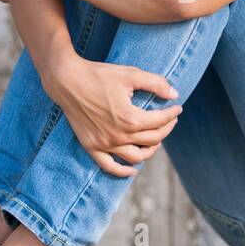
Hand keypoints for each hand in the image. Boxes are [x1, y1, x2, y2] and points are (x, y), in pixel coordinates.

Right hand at [44, 55, 182, 178]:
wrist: (67, 80)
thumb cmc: (99, 75)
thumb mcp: (131, 74)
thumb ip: (156, 83)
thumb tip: (175, 95)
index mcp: (131, 119)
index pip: (160, 122)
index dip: (172, 114)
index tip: (177, 107)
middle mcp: (119, 136)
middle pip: (152, 140)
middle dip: (166, 129)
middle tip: (170, 120)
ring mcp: (105, 144)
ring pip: (136, 157)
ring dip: (150, 150)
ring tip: (156, 140)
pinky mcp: (92, 146)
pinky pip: (110, 167)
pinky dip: (123, 171)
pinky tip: (133, 170)